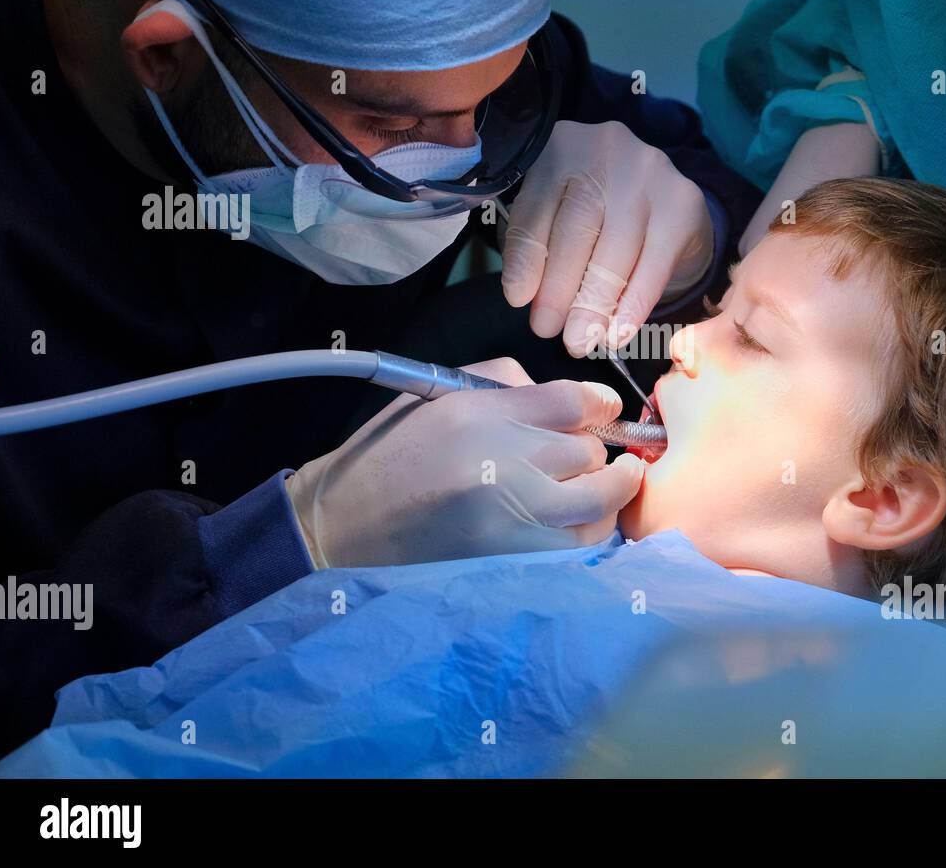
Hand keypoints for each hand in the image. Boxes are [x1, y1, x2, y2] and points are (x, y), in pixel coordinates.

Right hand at [284, 357, 644, 567]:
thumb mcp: (436, 395)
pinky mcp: (512, 561)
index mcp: (479, 413)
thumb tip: (573, 402)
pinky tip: (573, 523)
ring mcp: (510, 517)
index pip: (576, 402)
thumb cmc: (391, 456)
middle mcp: (501, 461)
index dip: (602, 405)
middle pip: (589, 450)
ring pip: (598, 499)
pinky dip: (586, 531)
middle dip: (593, 452)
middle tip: (580, 458)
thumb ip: (507, 385)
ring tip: (594, 489)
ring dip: (604, 493)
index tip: (605, 411)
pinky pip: (579, 543)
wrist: (340, 528)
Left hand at [501, 120, 714, 356]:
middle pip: (578, 228)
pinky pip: (654, 264)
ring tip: (580, 341)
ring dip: (594, 304)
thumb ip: (538, 246)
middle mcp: (607, 150)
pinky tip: (617, 333)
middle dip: (559, 288)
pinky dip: (633, 305)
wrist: (667, 200)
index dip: (526, 258)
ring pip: (616, 250)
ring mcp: (650, 174)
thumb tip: (527, 298)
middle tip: (547, 331)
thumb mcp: (558, 212)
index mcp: (563, 148)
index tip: (518, 300)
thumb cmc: (598, 213)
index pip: (538, 207)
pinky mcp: (683, 204)